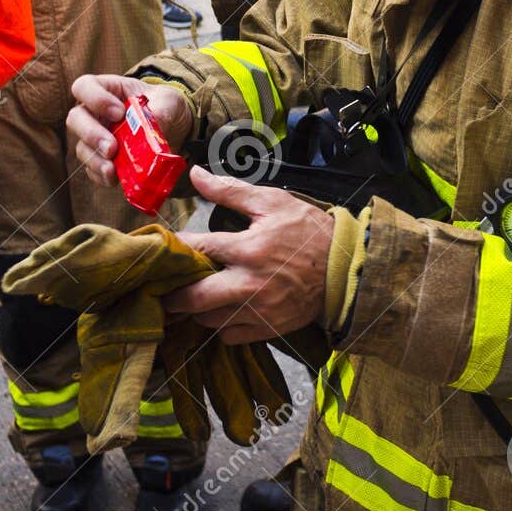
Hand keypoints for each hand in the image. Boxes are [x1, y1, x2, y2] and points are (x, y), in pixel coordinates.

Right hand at [68, 74, 193, 184]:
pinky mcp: (102, 159)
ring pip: (81, 147)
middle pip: (75, 119)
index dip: (95, 99)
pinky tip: (114, 179)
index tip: (119, 112)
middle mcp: (94, 112)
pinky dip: (101, 176)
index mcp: (106, 89)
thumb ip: (161, 109)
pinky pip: (92, 170)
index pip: (84, 87)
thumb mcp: (169, 101)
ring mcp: (94, 137)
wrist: (173, 127)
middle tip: (112, 147)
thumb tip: (152, 129)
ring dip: (96, 160)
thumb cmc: (164, 105)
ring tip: (112, 169)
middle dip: (91, 134)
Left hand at [163, 166, 333, 342]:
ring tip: (196, 295)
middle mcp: (249, 284)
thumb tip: (195, 174)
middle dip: (173, 294)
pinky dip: (220, 325)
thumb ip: (230, 190)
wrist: (346, 268)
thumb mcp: (272, 202)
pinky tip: (224, 309)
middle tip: (165, 287)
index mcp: (248, 249)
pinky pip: (229, 336)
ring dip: (197, 309)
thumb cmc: (309, 232)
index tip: (166, 249)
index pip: (197, 249)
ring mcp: (258, 310)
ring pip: (208, 320)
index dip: (176, 249)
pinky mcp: (268, 328)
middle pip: (193, 298)